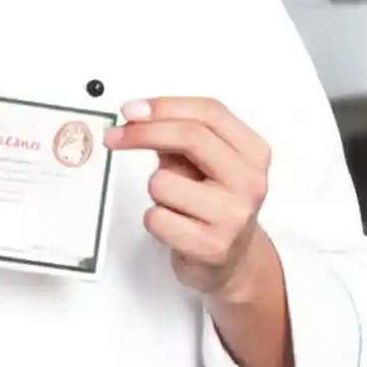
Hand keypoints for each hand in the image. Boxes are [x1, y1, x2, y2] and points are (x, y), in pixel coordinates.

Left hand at [105, 97, 272, 301]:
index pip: (209, 113)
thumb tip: (136, 118)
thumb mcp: (205, 162)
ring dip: (155, 189)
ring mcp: (233, 216)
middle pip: (191, 137)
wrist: (234, 260)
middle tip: (113, 136)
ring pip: (163, 181)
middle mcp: (249, 182)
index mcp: (253, 152)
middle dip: (142, 133)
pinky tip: (174, 225)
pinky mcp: (211, 247)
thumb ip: (179, 135)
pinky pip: (156, 217)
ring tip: (174, 203)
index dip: (164, 106)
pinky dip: (154, 219)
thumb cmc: (212, 203)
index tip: (130, 110)